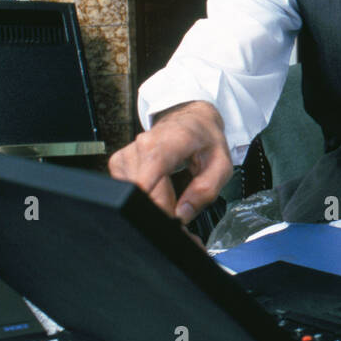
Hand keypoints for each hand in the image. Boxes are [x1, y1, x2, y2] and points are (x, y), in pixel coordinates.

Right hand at [108, 101, 232, 224]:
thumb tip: (182, 215)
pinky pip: (127, 191)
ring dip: (153, 206)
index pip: (149, 176)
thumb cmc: (206, 140)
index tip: (171, 220)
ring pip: (134, 195)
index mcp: (169, 141)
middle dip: (161, 212)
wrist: (192, 120)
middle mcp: (142, 145)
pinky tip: (159, 191)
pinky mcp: (119, 163)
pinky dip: (144, 198)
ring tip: (173, 199)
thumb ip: (205, 191)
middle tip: (181, 215)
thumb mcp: (221, 166)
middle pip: (142, 192)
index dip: (157, 204)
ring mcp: (127, 154)